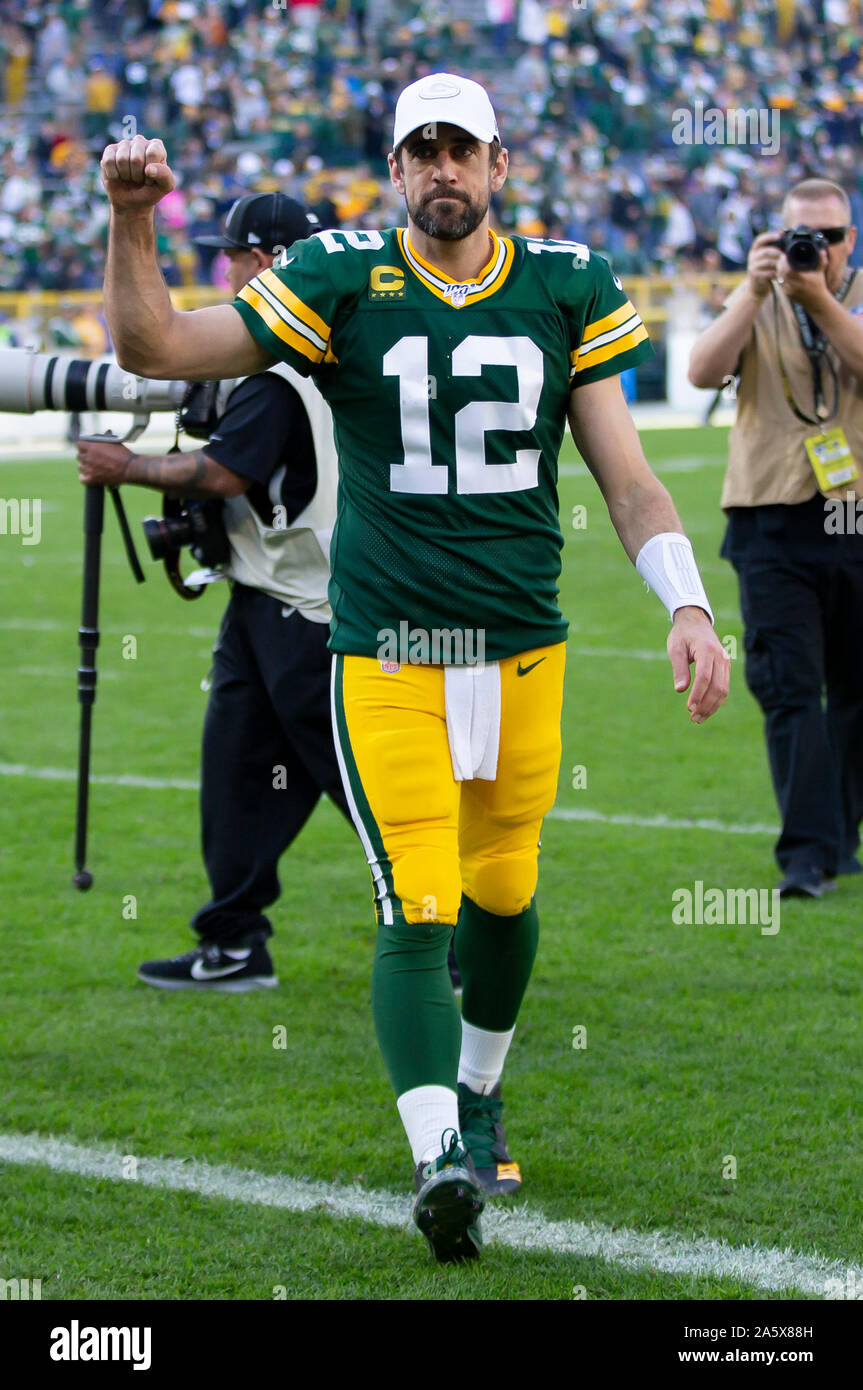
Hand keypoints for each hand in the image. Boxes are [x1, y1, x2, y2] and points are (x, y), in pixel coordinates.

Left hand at [77, 440, 132, 486]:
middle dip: (84, 456)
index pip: (79, 445)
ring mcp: (89, 469)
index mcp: (92, 447)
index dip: (83, 446)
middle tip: (92, 458)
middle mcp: (88, 457)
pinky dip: (85, 478)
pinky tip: (90, 476)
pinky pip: (82, 479)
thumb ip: (105, 438)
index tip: (87, 448)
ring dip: (85, 467)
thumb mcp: (113, 442)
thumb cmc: (123, 454)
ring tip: (93, 467)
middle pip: (78, 456)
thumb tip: (106, 433)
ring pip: (80, 467)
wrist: (129, 469)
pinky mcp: (92, 479)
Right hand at [100, 135, 175, 212]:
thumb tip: (149, 169)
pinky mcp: (109, 150)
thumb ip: (165, 175)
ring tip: (129, 177)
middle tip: (139, 179)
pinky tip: (118, 176)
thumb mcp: (165, 186)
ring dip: (126, 175)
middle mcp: (140, 141)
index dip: (150, 172)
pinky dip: (113, 174)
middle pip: (136, 158)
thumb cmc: (150, 191)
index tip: (151, 179)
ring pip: (121, 159)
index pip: (152, 153)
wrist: (132, 202)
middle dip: (137, 175)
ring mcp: (124, 144)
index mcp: (156, 146)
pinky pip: (108, 161)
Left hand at [667, 606, 729, 722]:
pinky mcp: (725, 668)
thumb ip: (679, 669)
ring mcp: (725, 663)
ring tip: (698, 718)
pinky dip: (716, 701)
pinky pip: (724, 687)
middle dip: (705, 705)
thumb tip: (680, 690)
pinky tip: (705, 710)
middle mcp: (720, 657)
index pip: (704, 677)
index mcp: (707, 650)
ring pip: (723, 690)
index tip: (689, 708)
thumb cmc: (683, 635)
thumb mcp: (675, 648)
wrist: (696, 621)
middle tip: (693, 718)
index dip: (698, 694)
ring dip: (712, 706)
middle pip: (717, 686)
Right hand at [746, 231, 782, 297]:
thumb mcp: (767, 260)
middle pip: (765, 251)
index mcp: (755, 251)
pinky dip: (776, 273)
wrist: (757, 288)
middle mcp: (752, 257)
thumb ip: (773, 251)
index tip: (780, 235)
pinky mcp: (755, 276)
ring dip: (778, 264)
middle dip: (777, 253)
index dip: (769, 236)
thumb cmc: (766, 271)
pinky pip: (768, 272)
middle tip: (784, 256)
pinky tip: (779, 275)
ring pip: (767, 262)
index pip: (759, 240)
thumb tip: (785, 240)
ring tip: (783, 266)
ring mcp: (752, 267)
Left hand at [774, 248, 830, 312]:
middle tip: (781, 258)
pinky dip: (780, 277)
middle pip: (781, 273)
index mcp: (802, 279)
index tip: (784, 256)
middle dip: (780, 265)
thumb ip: (821, 261)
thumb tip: (822, 250)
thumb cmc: (819, 286)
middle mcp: (795, 286)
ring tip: (780, 264)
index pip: (788, 269)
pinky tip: (780, 272)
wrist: (816, 303)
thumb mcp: (820, 272)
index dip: (784, 262)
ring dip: (779, 271)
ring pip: (780, 279)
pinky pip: (781, 284)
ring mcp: (790, 291)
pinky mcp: (787, 294)